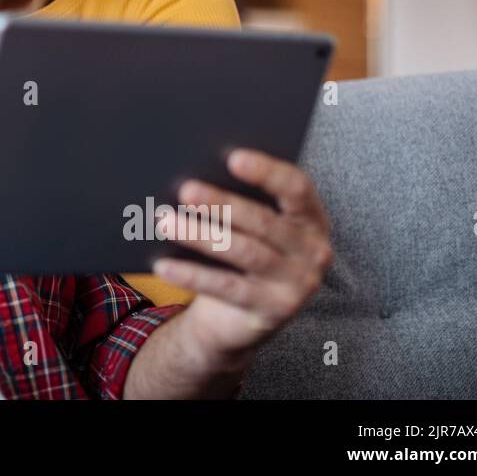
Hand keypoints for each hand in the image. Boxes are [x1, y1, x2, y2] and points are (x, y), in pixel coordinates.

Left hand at [154, 148, 333, 371]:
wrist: (242, 317)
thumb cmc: (243, 253)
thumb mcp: (249, 227)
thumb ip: (238, 201)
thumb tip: (193, 176)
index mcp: (311, 218)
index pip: (296, 188)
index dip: (267, 172)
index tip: (233, 158)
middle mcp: (313, 250)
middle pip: (263, 221)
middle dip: (222, 204)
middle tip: (185, 190)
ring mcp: (297, 284)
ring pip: (244, 252)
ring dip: (201, 235)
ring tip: (167, 222)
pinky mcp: (273, 310)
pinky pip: (227, 287)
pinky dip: (192, 275)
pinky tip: (163, 265)